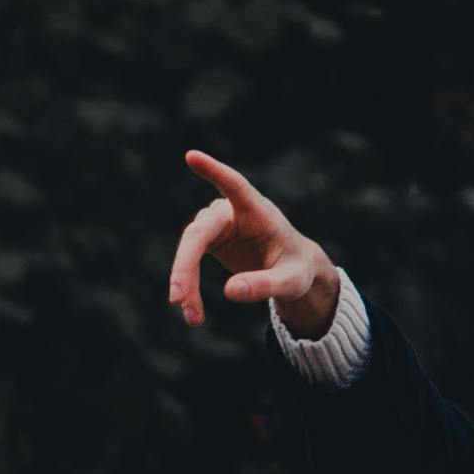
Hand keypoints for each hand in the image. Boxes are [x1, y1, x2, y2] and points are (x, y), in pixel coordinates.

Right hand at [167, 149, 339, 336]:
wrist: (291, 270)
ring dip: (186, 282)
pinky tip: (192, 311)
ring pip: (190, 248)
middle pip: (200, 232)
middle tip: (178, 298)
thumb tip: (229, 293)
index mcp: (258, 211)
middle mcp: (232, 212)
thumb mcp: (290, 283)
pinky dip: (189, 287)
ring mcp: (217, 224)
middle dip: (186, 265)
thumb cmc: (296, 270)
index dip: (214, 171)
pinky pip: (190, 262)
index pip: (234, 185)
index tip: (192, 156)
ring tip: (192, 317)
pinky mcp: (209, 240)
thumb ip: (265, 286)